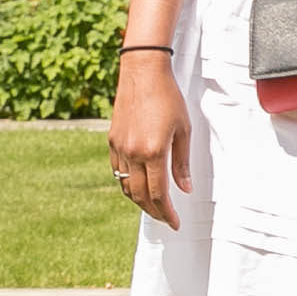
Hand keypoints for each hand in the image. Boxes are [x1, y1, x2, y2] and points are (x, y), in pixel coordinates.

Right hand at [106, 62, 188, 226]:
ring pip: (127, 186)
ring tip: (154, 207)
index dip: (167, 213)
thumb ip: (182, 162)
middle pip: (141, 195)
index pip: (159, 194)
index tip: (175, 222)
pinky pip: (118, 171)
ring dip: (140, 201)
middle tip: (166, 219)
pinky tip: (139, 185)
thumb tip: (184, 189)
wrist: (142, 73)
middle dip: (154, 212)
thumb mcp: (183, 130)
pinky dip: (128, 184)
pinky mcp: (112, 141)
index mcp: (153, 152)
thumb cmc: (168, 98)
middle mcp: (133, 153)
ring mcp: (120, 148)